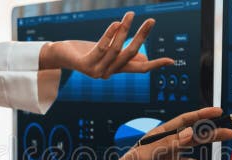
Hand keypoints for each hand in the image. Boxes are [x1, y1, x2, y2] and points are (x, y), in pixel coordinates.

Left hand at [38, 12, 173, 78]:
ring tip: (130, 14)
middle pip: (130, 54)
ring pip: (115, 49)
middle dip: (142, 36)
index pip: (140, 69)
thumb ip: (122, 55)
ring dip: (124, 30)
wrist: (60, 56)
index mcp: (116, 70)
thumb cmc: (85, 51)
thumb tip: (143, 60)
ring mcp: (97, 71)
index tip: (171, 61)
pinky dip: (109, 34)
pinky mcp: (85, 65)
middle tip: (151, 20)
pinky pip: (101, 47)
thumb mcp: (107, 52)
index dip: (155, 65)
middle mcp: (108, 73)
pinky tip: (115, 23)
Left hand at [91, 107, 231, 159]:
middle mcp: (169, 148)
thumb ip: (169, 144)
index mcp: (161, 136)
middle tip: (229, 134)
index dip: (202, 115)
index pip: (185, 122)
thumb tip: (191, 133)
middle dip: (212, 137)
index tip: (217, 112)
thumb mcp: (145, 155)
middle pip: (196, 139)